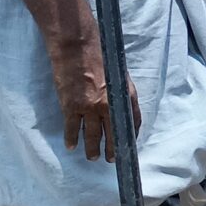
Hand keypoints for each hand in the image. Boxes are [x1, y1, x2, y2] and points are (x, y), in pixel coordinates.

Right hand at [49, 23, 139, 160]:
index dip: (130, 136)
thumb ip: (120, 91)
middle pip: (114, 134)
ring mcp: (90, 107)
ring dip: (92, 149)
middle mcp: (110, 104)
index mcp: (125, 94)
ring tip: (92, 157)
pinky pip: (73, 129)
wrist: (76, 45)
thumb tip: (120, 107)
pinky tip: (71, 146)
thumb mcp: (119, 72)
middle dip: (112, 150)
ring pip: (93, 136)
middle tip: (110, 159)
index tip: (127, 145)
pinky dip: (72, 139)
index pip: (133, 122)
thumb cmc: (99, 54)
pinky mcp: (72, 106)